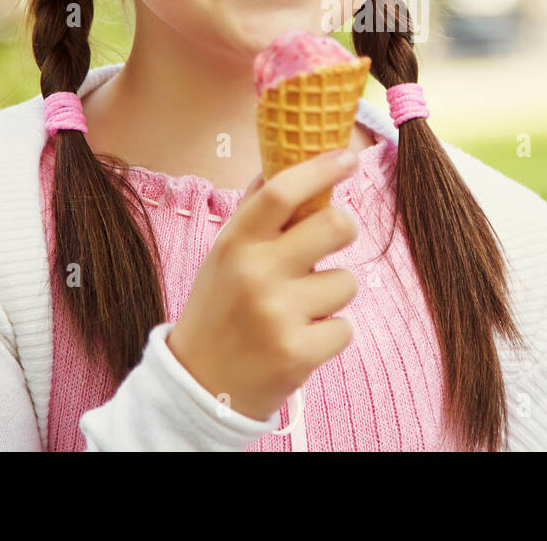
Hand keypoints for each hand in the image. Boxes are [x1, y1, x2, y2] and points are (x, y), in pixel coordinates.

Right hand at [166, 148, 360, 421]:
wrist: (199, 387)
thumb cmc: (219, 309)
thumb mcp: (224, 255)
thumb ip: (255, 213)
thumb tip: (284, 164)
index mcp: (236, 243)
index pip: (282, 191)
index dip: (321, 169)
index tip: (347, 158)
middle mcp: (256, 274)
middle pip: (335, 224)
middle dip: (344, 228)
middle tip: (332, 239)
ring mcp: (278, 315)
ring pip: (346, 281)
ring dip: (331, 294)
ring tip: (299, 309)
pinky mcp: (298, 353)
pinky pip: (345, 327)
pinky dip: (329, 334)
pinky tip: (299, 340)